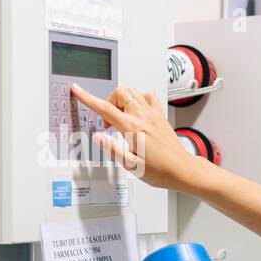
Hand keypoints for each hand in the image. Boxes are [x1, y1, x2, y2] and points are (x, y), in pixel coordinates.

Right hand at [69, 83, 207, 193]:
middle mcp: (143, 117)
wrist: (182, 169)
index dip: (88, 98)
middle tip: (107, 121)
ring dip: (121, 99)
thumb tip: (98, 137)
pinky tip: (136, 111)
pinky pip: (148, 96)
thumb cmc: (160, 170)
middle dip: (108, 101)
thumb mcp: (131, 165)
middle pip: (119, 93)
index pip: (105, 108)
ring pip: (132, 91)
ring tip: (120, 117)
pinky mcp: (160, 115)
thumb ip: (112, 149)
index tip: (77, 90)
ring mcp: (153, 114)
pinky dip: (138, 98)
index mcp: (132, 128)